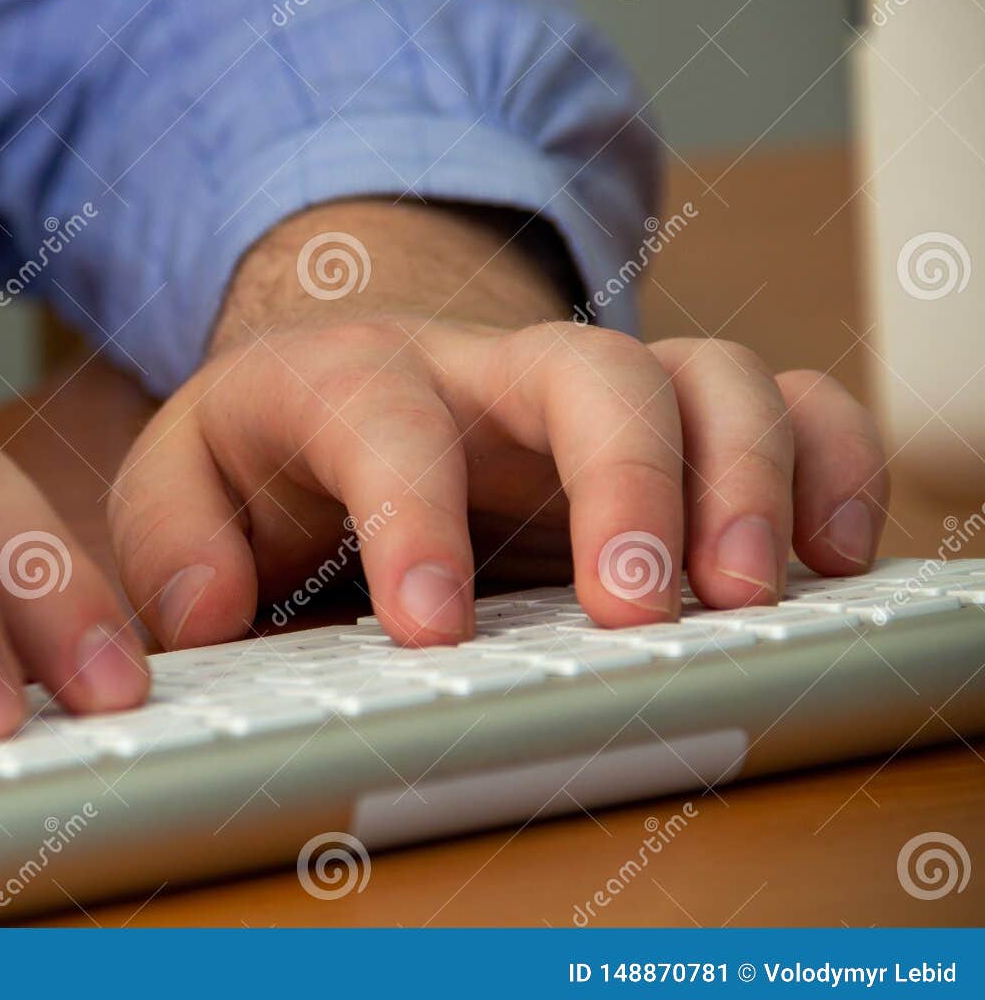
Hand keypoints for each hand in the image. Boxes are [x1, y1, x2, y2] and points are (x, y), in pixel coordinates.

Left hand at [109, 200, 887, 647]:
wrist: (349, 382)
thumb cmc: (272, 451)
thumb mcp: (181, 482)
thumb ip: (170, 539)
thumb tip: (205, 611)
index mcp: (352, 378)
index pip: (388, 417)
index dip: (414, 514)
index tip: (429, 628)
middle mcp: (486, 370)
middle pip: (589, 371)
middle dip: (626, 483)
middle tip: (637, 611)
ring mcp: (588, 389)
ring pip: (706, 375)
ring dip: (745, 479)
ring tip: (744, 598)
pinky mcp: (666, 419)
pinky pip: (780, 400)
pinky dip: (823, 462)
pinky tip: (828, 553)